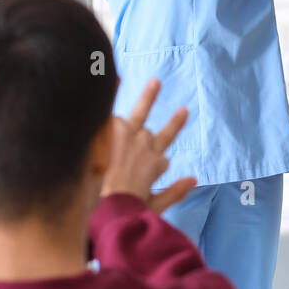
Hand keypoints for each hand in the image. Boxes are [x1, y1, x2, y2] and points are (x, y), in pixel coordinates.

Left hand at [100, 79, 197, 213]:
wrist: (95, 203)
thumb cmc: (122, 212)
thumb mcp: (152, 208)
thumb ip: (173, 193)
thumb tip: (194, 178)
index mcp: (155, 165)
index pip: (162, 160)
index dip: (157, 166)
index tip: (154, 171)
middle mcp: (145, 146)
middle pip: (158, 135)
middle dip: (172, 126)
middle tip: (184, 111)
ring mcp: (128, 134)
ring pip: (142, 112)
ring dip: (150, 97)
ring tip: (156, 82)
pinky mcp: (111, 127)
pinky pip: (113, 104)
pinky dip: (114, 90)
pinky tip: (115, 76)